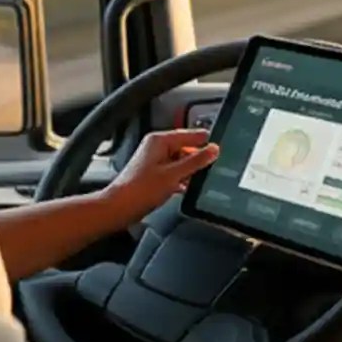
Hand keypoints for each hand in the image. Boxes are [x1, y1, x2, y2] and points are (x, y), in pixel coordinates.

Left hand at [101, 129, 219, 224]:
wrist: (120, 207)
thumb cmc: (139, 190)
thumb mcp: (173, 174)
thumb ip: (195, 161)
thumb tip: (213, 149)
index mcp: (160, 140)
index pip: (190, 134)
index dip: (206, 142)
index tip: (221, 149)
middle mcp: (156, 147)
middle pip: (186, 148)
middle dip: (198, 159)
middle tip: (211, 169)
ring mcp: (154, 160)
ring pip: (181, 161)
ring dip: (189, 171)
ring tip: (197, 181)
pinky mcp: (154, 173)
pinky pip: (174, 171)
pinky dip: (181, 178)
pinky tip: (186, 187)